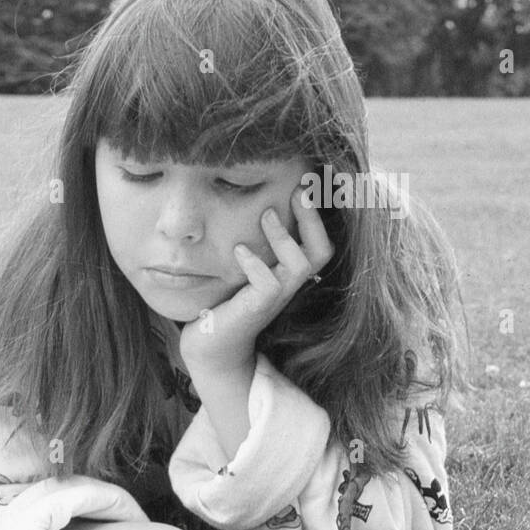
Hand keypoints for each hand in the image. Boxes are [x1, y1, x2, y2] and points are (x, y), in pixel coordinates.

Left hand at [180, 186, 333, 373]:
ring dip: (283, 236)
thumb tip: (246, 206)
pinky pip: (267, 285)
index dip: (317, 216)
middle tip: (300, 187)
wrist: (208, 347)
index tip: (305, 183)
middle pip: (321, 251)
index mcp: (286, 274)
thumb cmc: (220, 305)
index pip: (318, 244)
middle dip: (313, 218)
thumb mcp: (238, 270)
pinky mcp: (255, 311)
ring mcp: (273, 300)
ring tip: (266, 213)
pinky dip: (256, 264)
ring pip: (298, 265)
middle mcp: (287, 285)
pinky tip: (238, 249)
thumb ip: (247, 243)